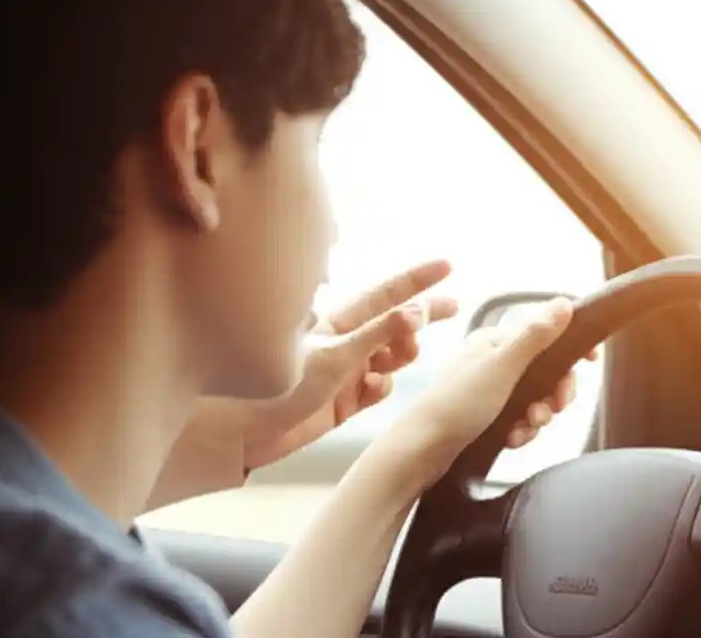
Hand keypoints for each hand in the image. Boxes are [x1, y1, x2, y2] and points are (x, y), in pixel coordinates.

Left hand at [241, 260, 457, 470]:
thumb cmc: (278, 384)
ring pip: (391, 358)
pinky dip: (382, 388)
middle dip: (423, 317)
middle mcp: (345, 342)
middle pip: (395, 324)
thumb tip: (416, 312)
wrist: (244, 433)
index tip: (447, 267)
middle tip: (456, 308)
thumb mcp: (334, 355)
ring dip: (401, 356)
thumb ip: (378, 334)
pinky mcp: (344, 402)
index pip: (387, 294)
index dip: (417, 280)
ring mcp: (346, 372)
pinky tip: (372, 390)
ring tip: (394, 363)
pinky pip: (378, 389)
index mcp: (338, 321)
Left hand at [406, 296, 591, 471]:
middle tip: (553, 409)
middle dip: (554, 392)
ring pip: (534, 397)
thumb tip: (564, 304)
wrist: (421, 450)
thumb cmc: (458, 405)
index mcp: (495, 340)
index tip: (590, 362)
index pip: (545, 333)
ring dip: (538, 415)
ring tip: (526, 428)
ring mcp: (488, 387)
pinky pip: (518, 418)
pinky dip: (521, 429)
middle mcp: (492, 359)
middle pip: (545, 369)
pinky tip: (512, 439)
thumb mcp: (503, 367)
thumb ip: (535, 336)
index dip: (570, 347)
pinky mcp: (485, 414)